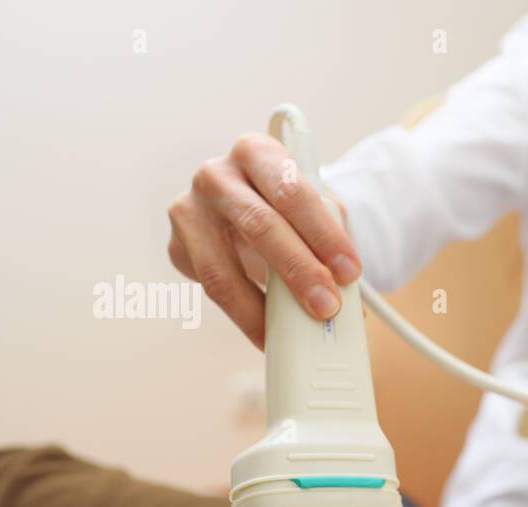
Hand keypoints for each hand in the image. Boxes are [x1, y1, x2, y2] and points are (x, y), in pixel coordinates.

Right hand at [167, 134, 362, 347]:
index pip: (291, 191)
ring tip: (293, 333)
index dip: (323, 234)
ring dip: (261, 309)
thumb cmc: (290, 208)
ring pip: (222, 269)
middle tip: (327, 306)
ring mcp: (189, 211)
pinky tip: (267, 333)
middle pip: (258, 226)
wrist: (251, 206)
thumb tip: (350, 299)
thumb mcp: (317, 209)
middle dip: (298, 271)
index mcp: (257, 153)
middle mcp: (216, 175)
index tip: (349, 272)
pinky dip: (244, 316)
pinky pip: (211, 289)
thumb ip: (331, 240)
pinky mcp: (177, 247)